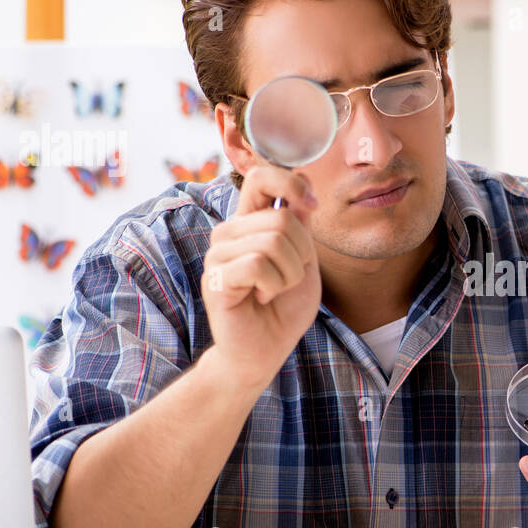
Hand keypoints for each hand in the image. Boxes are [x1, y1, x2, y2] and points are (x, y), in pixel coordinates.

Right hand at [201, 165, 322, 394]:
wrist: (265, 351)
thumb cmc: (283, 308)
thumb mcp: (303, 260)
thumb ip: (300, 223)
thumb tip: (303, 177)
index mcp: (250, 222)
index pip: (260, 178)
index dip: (289, 183)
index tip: (311, 206)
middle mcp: (229, 232)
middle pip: (282, 219)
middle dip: (302, 254)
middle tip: (286, 279)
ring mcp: (219, 254)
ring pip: (273, 242)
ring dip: (289, 274)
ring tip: (272, 291)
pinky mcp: (216, 278)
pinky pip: (258, 265)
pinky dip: (273, 286)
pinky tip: (260, 298)